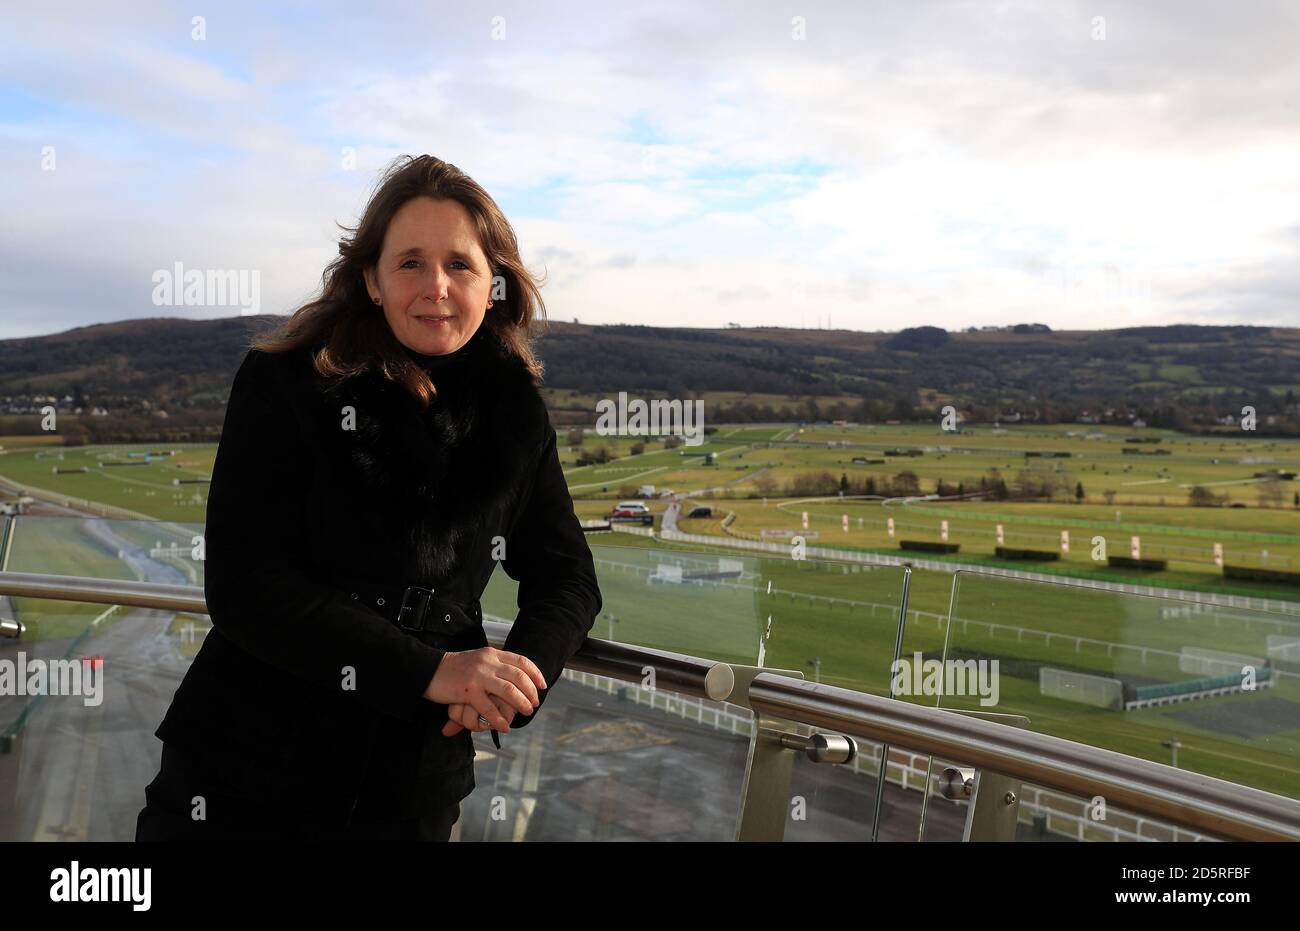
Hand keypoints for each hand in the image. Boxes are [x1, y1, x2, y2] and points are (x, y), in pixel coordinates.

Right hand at [424, 647, 545, 733]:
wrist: (428, 669)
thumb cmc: (454, 667)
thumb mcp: (478, 660)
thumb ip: (495, 665)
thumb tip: (513, 676)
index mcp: (492, 653)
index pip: (521, 661)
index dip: (535, 674)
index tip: (542, 685)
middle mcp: (488, 662)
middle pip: (519, 676)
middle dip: (531, 692)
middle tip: (534, 703)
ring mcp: (478, 676)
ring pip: (509, 691)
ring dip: (521, 703)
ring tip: (526, 713)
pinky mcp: (468, 691)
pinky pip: (489, 708)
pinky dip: (499, 719)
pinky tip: (504, 726)